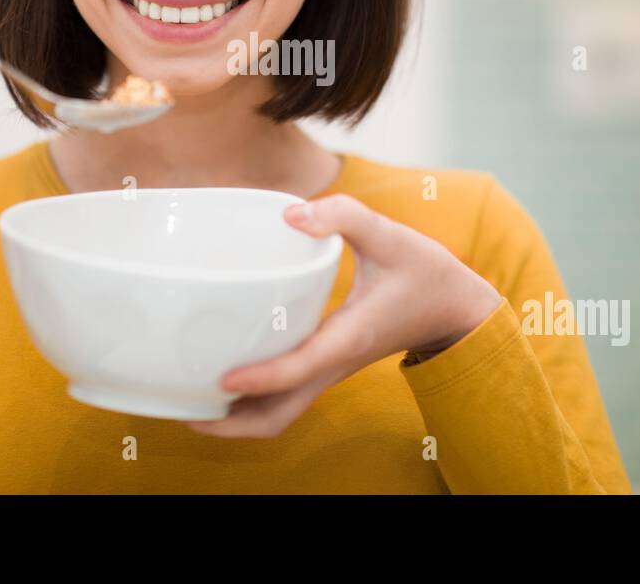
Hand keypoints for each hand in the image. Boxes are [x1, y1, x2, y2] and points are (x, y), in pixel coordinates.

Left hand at [182, 194, 502, 437]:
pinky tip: (222, 378)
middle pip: (278, 416)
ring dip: (235, 419)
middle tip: (182, 410)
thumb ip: (344, 217)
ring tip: (188, 402)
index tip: (220, 379)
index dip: (259, 379)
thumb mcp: (391, 234)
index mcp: (347, 339)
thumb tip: (291, 215)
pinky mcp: (328, 365)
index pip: (298, 369)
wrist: (456, 309)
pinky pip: (285, 396)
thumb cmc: (426, 273)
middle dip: (230, 425)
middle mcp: (334, 364)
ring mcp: (330, 370)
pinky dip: (252, 399)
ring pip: (279, 414)